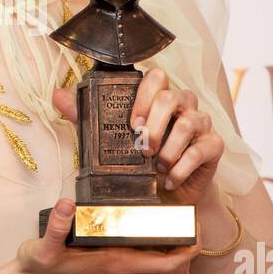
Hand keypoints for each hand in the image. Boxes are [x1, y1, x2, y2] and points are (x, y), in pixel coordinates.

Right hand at [17, 198, 201, 273]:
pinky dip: (159, 256)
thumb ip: (57, 226)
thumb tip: (67, 203)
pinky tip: (151, 236)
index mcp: (116, 264)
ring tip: (178, 225)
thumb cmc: (38, 268)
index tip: (197, 227)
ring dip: (176, 253)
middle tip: (193, 221)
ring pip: (161, 271)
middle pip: (172, 269)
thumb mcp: (44, 246)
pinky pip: (147, 269)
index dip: (190, 249)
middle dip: (190, 249)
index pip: (168, 265)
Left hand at [51, 67, 223, 207]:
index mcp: (159, 98)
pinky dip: (181, 168)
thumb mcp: (112, 140)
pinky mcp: (214, 146)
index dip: (143, 95)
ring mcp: (202, 123)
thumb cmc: (142, 162)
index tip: (131, 122)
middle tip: (142, 149)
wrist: (171, 197)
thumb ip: (87, 118)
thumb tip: (58, 96)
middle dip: (153, 125)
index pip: (156, 77)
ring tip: (155, 168)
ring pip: (189, 122)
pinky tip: (169, 180)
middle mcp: (184, 104)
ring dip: (168, 149)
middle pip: (172, 97)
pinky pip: (201, 150)